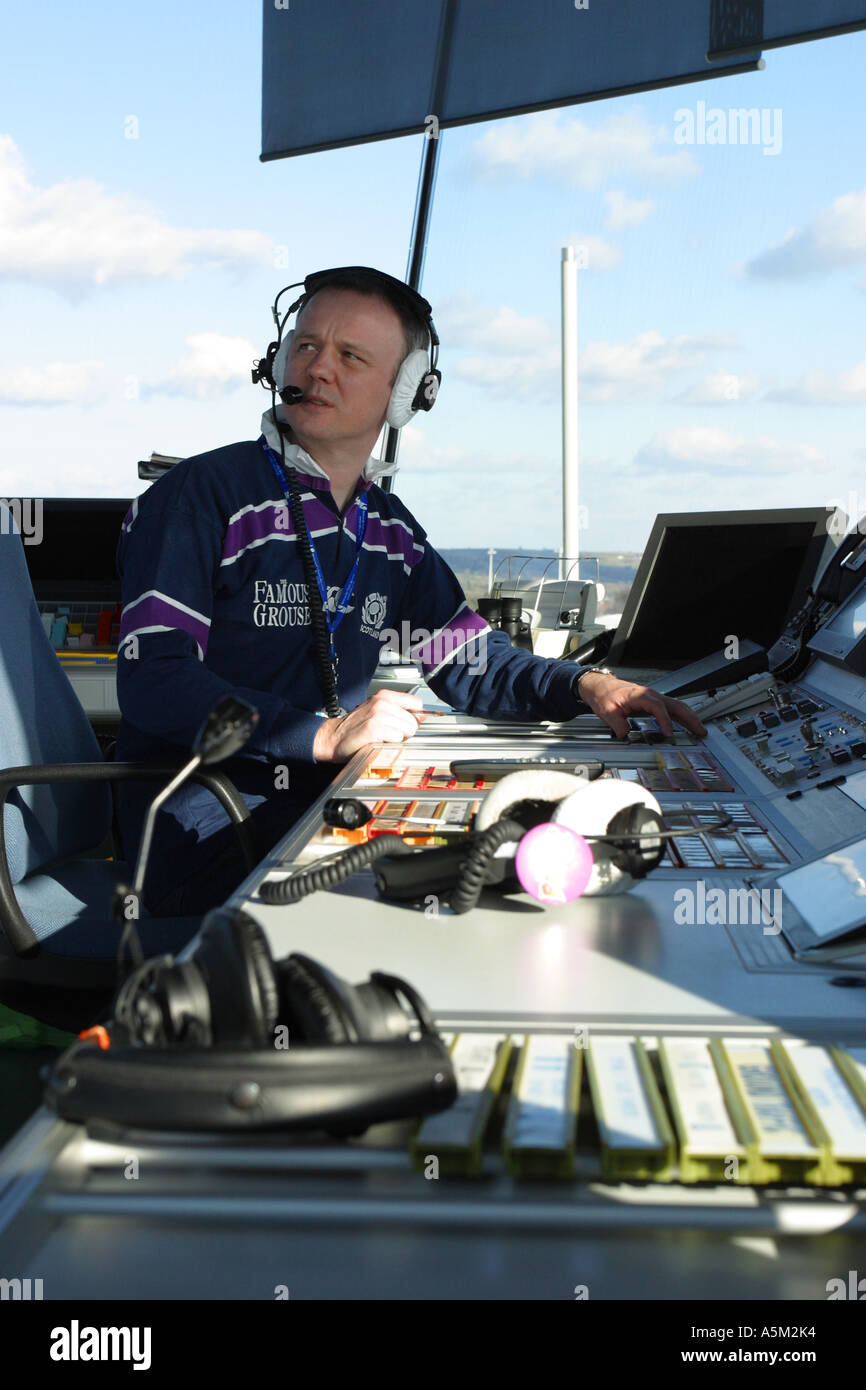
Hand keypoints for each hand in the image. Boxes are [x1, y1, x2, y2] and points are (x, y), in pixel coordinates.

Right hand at [313, 689, 426, 761]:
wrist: (334, 738)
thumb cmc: (355, 727)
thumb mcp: (378, 712)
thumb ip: (399, 712)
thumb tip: (421, 716)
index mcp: (384, 696)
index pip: (416, 703)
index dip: (414, 717)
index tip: (406, 724)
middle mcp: (382, 702)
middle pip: (414, 721)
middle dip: (406, 731)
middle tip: (389, 734)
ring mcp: (377, 714)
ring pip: (407, 730)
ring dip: (398, 738)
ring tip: (383, 737)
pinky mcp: (373, 728)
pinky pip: (396, 738)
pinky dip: (390, 743)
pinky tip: (379, 741)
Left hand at [576, 671, 706, 740]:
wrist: (600, 685)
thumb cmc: (604, 694)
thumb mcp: (607, 711)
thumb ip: (618, 725)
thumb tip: (627, 736)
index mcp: (641, 695)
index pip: (658, 708)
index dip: (665, 721)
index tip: (668, 734)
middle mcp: (651, 695)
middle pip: (676, 705)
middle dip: (690, 718)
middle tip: (700, 731)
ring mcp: (654, 698)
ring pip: (677, 706)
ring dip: (690, 718)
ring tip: (700, 730)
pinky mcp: (653, 702)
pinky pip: (672, 709)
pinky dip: (682, 717)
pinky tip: (688, 725)